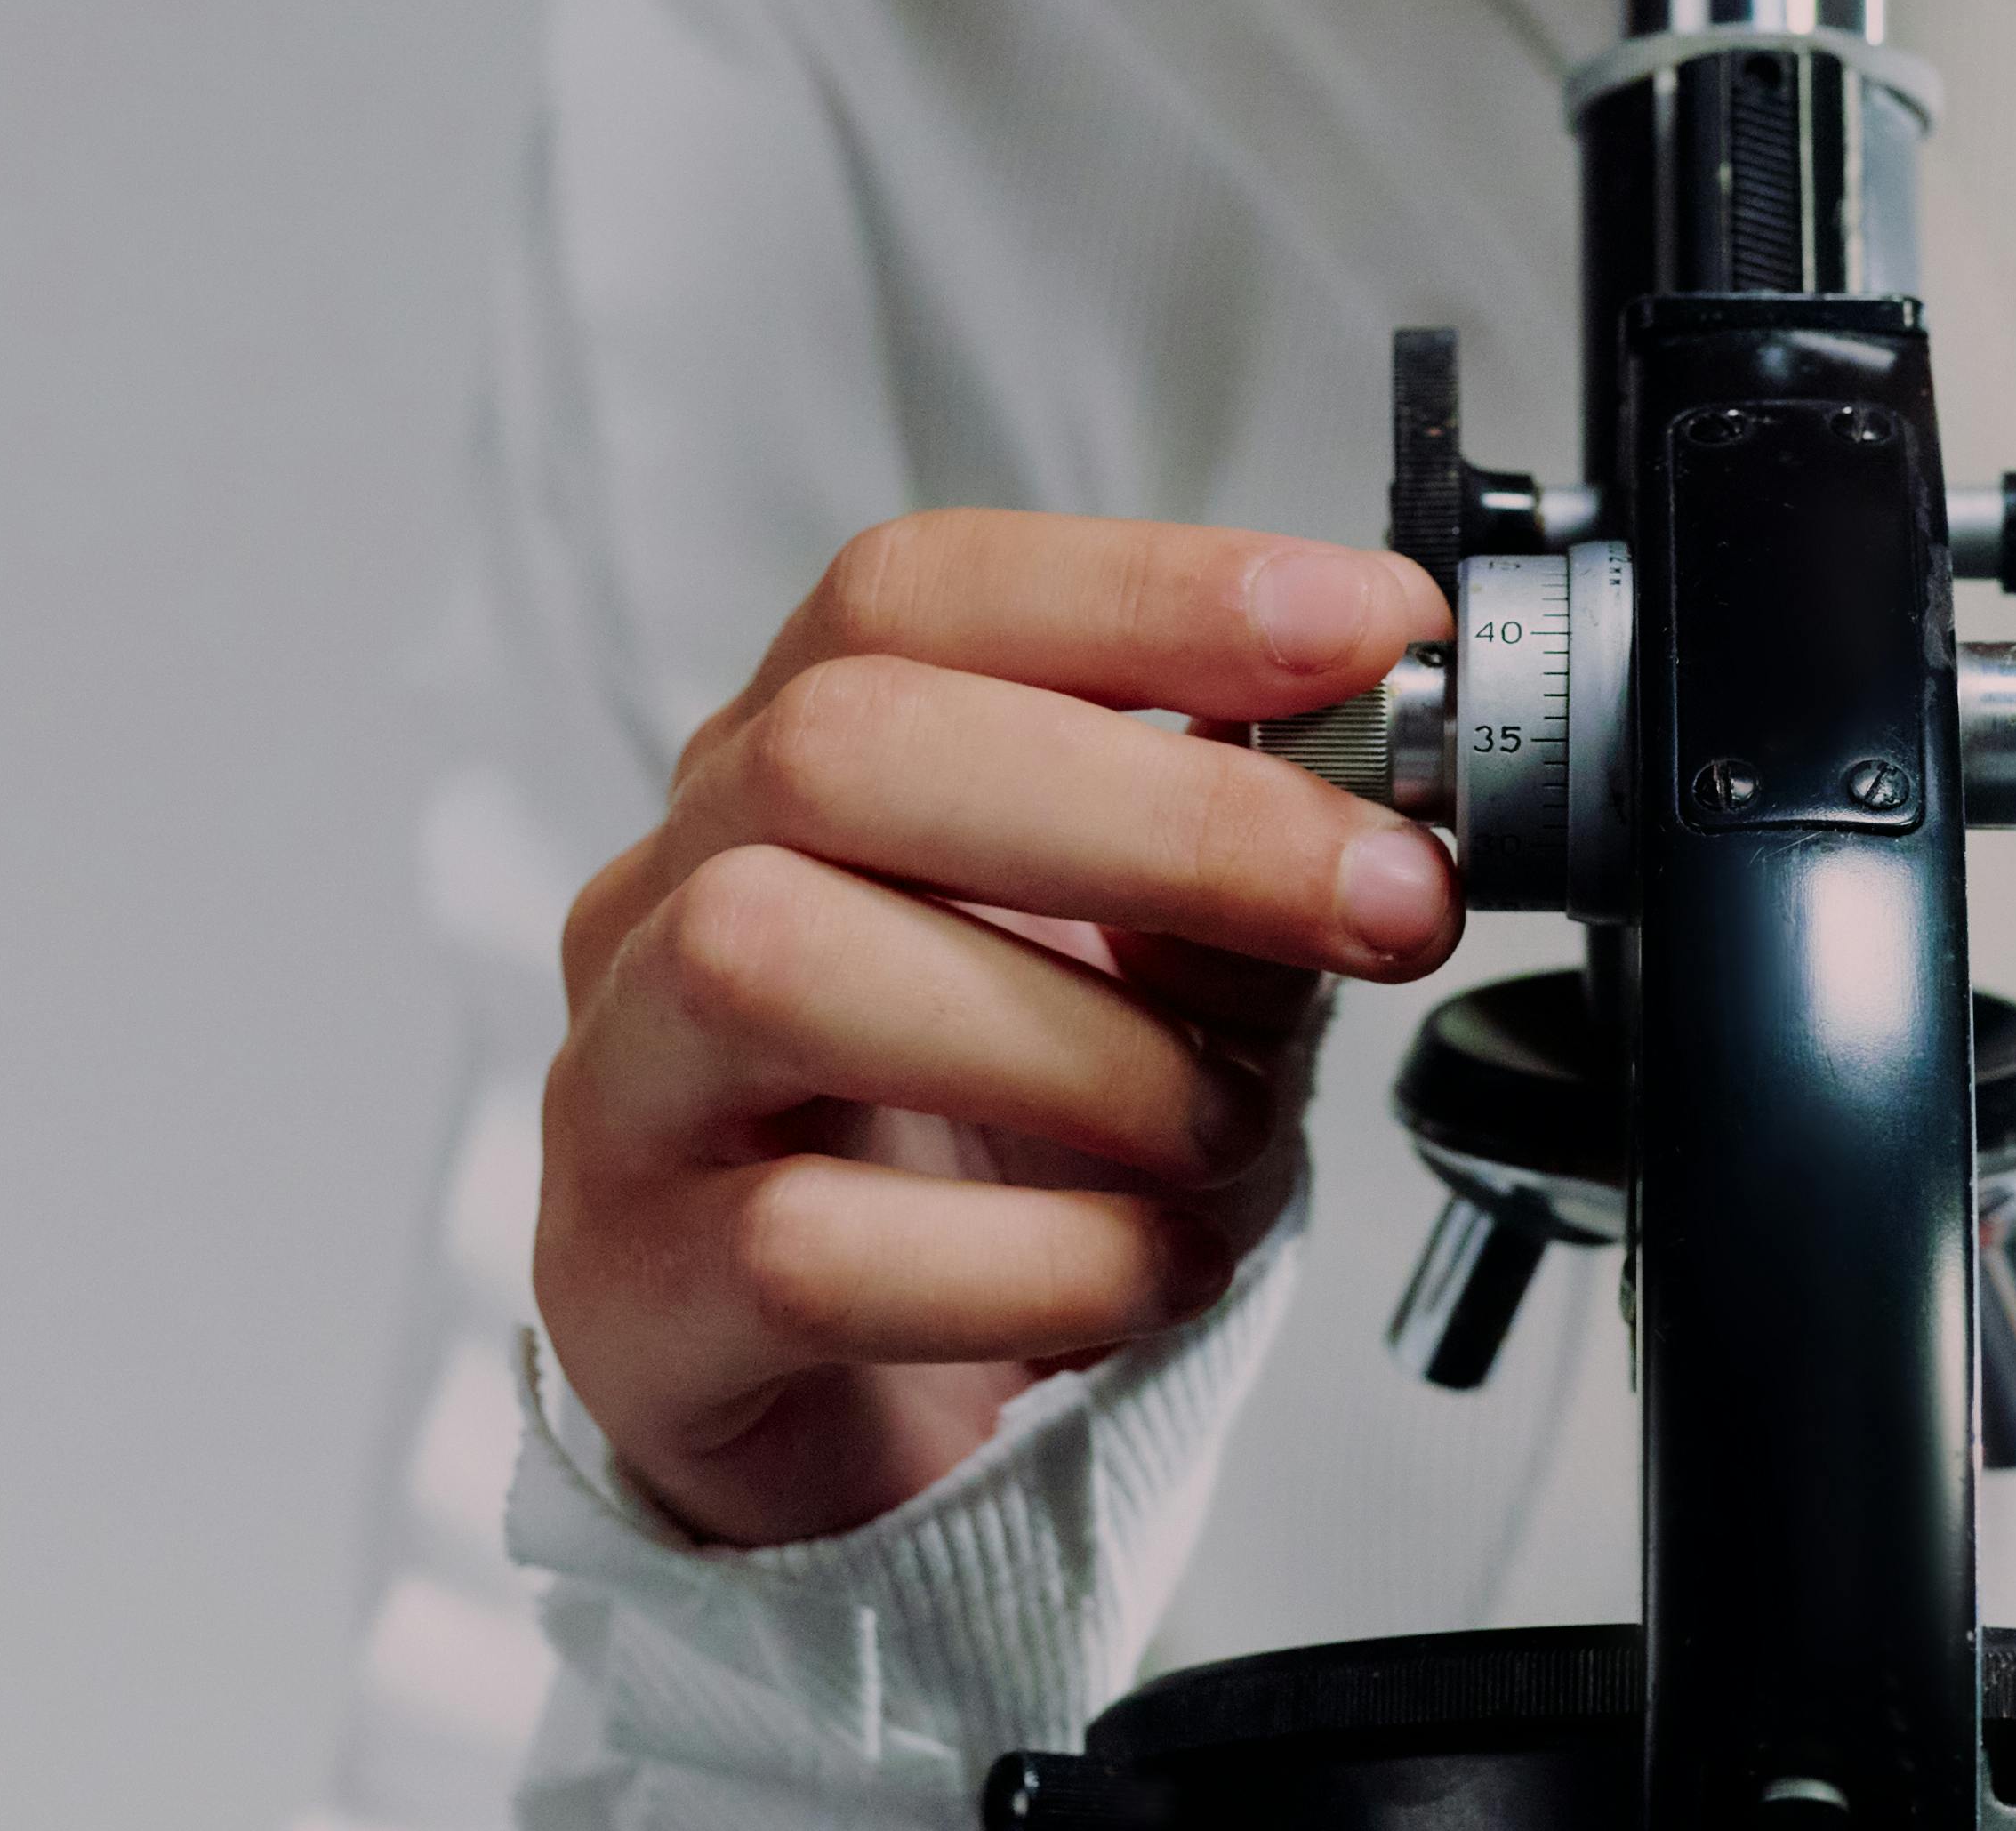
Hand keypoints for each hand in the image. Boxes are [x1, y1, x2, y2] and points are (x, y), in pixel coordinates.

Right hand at [532, 510, 1460, 1548]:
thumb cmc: (1010, 1149)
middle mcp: (676, 891)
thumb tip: (1386, 796)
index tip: (1370, 630)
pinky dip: (1041, 1256)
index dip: (1150, 591)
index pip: (916, 593)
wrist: (872, 1423)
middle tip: (1387, 899)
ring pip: (776, 964)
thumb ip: (1243, 863)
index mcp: (797, 762)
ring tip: (1230, 1126)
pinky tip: (1155, 1268)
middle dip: (1162, 813)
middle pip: (838, 749)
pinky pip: (806, 1244)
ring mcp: (628, 1089)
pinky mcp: (641, 1296)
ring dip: (1088, 1047)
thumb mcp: (1159, 969)